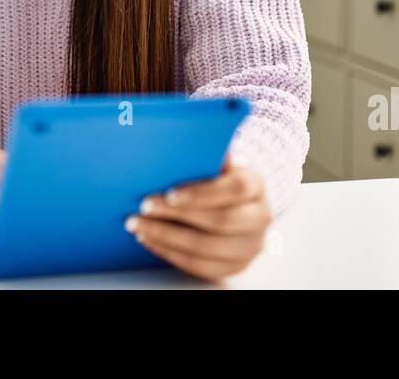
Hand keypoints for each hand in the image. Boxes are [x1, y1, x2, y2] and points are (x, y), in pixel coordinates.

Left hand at [126, 154, 272, 281]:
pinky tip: (150, 240)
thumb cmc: (220, 178)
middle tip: (144, 207)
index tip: (169, 193)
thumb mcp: (219, 161)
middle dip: (176, 216)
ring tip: (138, 225)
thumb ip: (210, 152)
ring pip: (205, 248)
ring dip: (165, 236)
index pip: (236, 188)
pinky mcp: (235, 267)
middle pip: (220, 221)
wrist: (240, 205)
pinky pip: (199, 266)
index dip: (202, 192)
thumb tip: (196, 132)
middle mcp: (260, 217)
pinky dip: (170, 253)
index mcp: (257, 185)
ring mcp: (250, 246)